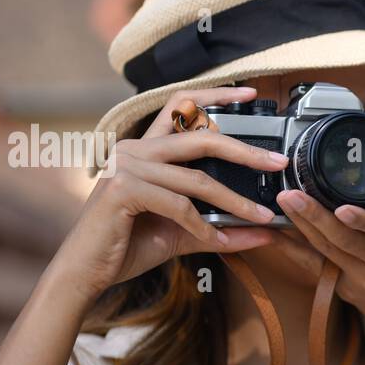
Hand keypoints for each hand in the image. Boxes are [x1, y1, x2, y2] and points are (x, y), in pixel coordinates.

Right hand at [50, 87, 283, 303]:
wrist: (87, 270)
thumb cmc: (129, 244)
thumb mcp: (182, 231)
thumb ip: (219, 227)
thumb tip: (265, 231)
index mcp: (145, 148)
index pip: (181, 106)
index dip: (215, 96)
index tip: (249, 94)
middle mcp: (135, 149)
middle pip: (200, 136)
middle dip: (245, 150)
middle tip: (277, 162)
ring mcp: (127, 167)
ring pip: (197, 179)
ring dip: (235, 202)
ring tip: (262, 216)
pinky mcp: (123, 190)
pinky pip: (179, 206)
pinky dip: (204, 228)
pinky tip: (219, 241)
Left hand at [269, 122, 364, 345]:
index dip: (362, 220)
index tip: (343, 208)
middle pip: (345, 240)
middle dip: (315, 217)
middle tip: (291, 194)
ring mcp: (362, 280)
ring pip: (327, 252)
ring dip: (301, 227)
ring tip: (282, 202)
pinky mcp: (345, 291)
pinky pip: (317, 267)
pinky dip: (294, 250)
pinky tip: (275, 234)